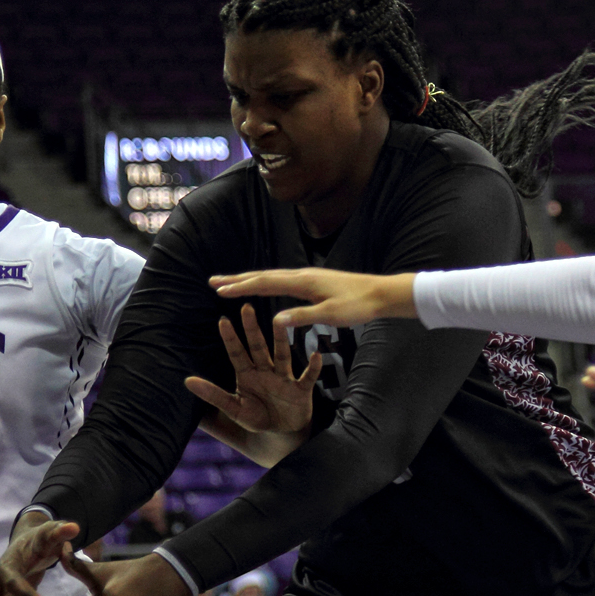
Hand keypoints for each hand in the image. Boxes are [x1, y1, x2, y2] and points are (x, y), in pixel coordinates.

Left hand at [184, 305, 320, 451]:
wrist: (282, 435)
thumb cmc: (257, 419)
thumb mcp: (233, 409)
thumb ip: (212, 395)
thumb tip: (186, 381)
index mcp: (247, 376)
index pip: (237, 354)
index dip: (230, 338)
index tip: (222, 320)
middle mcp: (266, 372)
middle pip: (258, 347)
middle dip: (252, 328)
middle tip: (247, 307)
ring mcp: (284, 379)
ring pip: (282, 355)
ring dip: (281, 339)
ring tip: (281, 321)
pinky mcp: (301, 390)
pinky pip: (308, 377)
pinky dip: (313, 367)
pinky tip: (316, 355)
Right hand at [209, 269, 416, 330]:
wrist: (381, 294)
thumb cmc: (358, 305)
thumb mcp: (331, 315)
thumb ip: (303, 317)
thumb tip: (275, 320)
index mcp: (303, 282)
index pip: (265, 284)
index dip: (241, 287)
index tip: (219, 290)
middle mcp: (302, 275)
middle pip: (263, 276)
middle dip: (238, 279)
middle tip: (213, 281)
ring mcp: (308, 277)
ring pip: (272, 276)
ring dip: (250, 279)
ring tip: (232, 282)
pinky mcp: (315, 281)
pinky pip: (283, 280)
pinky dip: (266, 282)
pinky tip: (265, 287)